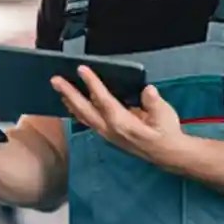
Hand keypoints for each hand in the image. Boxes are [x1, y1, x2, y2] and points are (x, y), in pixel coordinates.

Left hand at [52, 66, 186, 165]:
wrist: (167, 154)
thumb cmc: (166, 132)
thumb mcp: (165, 115)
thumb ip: (154, 102)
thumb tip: (147, 90)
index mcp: (123, 123)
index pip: (104, 100)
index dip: (92, 84)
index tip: (81, 69)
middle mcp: (110, 130)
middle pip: (85, 110)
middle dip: (69, 94)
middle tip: (55, 80)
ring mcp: (106, 134)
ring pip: (83, 117)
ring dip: (70, 102)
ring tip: (58, 89)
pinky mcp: (107, 135)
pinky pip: (87, 121)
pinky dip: (77, 111)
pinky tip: (71, 103)